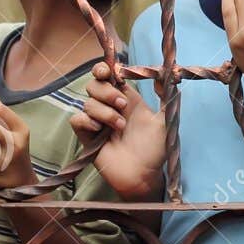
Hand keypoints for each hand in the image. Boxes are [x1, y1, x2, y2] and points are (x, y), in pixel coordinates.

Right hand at [70, 63, 165, 199]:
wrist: (144, 174)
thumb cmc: (155, 149)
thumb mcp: (164, 121)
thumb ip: (165, 98)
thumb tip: (167, 73)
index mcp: (127, 100)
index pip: (108, 76)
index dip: (104, 69)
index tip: (109, 71)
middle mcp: (110, 107)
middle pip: (94, 85)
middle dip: (107, 92)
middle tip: (122, 105)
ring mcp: (97, 122)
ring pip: (88, 103)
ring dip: (105, 112)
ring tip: (120, 127)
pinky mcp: (87, 136)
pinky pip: (77, 119)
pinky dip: (87, 121)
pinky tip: (100, 132)